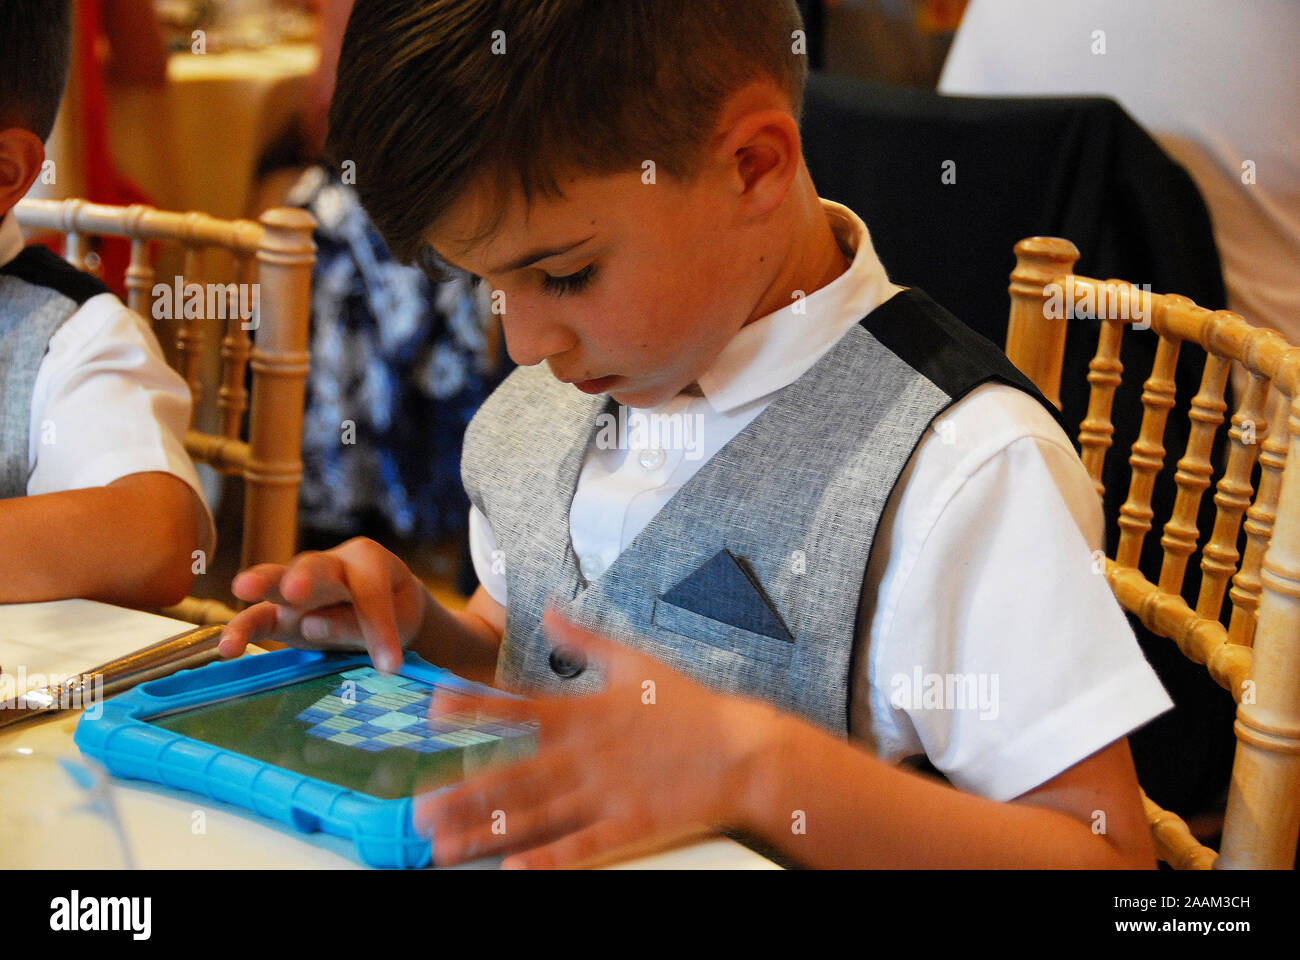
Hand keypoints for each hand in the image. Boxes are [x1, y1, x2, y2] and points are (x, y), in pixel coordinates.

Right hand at [216, 537, 429, 673]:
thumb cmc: (395, 609)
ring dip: (261, 586)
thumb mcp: (396, 619)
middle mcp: (329, 565)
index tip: (389, 666)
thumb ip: (359, 624)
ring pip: (277, 581)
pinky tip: (227, 647)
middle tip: (296, 591)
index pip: (369, 591)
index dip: (378, 628)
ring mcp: (298, 586)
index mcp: (368, 560)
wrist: (386, 610)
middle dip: (305, 579)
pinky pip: (258, 619)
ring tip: (242, 589)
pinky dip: (242, 630)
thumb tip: (311, 625)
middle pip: (316, 568)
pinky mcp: (279, 614)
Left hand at [413, 604, 783, 867]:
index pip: (519, 709)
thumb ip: (586, 639)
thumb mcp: (636, 660)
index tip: (432, 711)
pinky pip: (581, 846)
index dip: (474, 708)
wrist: (742, 750)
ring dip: (487, 831)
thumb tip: (552, 611)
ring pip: (536, 814)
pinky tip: (513, 871)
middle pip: (515, 774)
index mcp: (587, 712)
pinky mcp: (629, 826)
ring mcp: (606, 793)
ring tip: (445, 847)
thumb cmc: (689, 704)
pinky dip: (547, 860)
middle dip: (464, 792)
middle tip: (418, 808)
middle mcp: (588, 754)